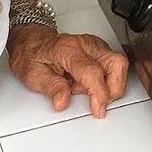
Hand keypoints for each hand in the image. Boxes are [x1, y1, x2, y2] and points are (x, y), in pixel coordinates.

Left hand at [7, 25, 128, 117]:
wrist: (32, 41)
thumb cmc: (32, 55)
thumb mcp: (32, 75)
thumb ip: (51, 88)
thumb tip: (62, 102)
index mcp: (68, 49)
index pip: (93, 72)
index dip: (99, 94)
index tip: (98, 110)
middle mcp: (86, 44)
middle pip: (116, 63)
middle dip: (114, 89)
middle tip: (98, 103)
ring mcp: (95, 45)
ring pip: (119, 64)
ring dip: (110, 85)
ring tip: (85, 91)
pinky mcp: (100, 49)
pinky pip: (114, 65)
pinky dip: (106, 80)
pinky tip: (87, 84)